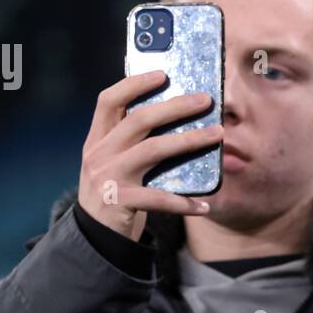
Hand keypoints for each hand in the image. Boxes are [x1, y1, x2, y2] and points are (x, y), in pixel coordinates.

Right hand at [78, 70, 222, 240]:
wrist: (94, 238)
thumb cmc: (115, 193)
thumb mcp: (114, 163)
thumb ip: (132, 143)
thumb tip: (178, 118)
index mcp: (97, 140)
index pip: (108, 101)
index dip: (134, 84)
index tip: (162, 74)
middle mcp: (100, 154)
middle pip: (139, 120)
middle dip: (175, 106)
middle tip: (205, 100)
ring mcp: (108, 178)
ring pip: (153, 150)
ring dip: (189, 140)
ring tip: (218, 135)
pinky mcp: (120, 202)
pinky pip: (159, 198)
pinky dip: (184, 202)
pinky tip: (205, 205)